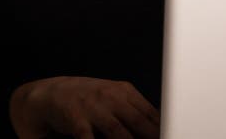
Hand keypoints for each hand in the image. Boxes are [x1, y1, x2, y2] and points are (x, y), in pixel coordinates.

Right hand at [9, 76, 160, 138]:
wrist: (52, 93)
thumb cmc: (89, 99)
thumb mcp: (115, 98)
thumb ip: (136, 112)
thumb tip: (162, 125)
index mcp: (125, 91)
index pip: (151, 113)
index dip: (163, 129)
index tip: (173, 134)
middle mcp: (111, 96)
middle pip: (139, 122)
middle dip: (151, 137)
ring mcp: (93, 106)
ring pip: (117, 131)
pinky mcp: (75, 118)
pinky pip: (87, 137)